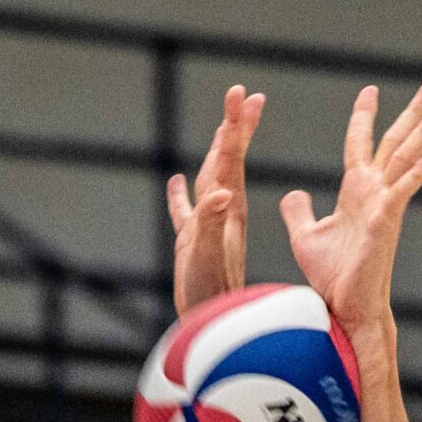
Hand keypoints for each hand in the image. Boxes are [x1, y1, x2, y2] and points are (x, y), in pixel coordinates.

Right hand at [167, 84, 263, 313]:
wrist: (212, 327)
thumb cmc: (209, 295)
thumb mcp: (207, 255)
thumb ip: (212, 223)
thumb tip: (221, 191)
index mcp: (227, 208)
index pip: (232, 156)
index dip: (236, 125)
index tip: (245, 94)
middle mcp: (221, 212)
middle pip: (226, 160)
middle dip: (233, 127)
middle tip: (243, 95)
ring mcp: (207, 227)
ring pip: (209, 178)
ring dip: (214, 152)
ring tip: (222, 128)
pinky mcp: (193, 244)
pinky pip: (185, 212)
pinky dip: (180, 195)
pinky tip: (176, 183)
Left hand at [280, 83, 421, 331]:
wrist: (343, 305)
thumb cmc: (330, 276)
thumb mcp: (306, 235)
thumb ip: (299, 210)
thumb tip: (294, 193)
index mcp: (355, 191)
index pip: (360, 144)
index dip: (364, 117)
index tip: (370, 90)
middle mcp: (375, 192)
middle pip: (395, 142)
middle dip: (412, 112)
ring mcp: (384, 205)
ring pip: (406, 158)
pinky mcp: (386, 221)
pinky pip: (404, 190)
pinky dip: (420, 172)